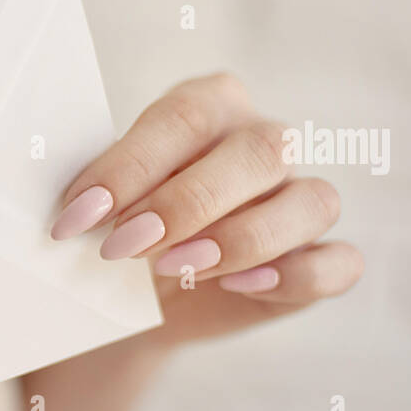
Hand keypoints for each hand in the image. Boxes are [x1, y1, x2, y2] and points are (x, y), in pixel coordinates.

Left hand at [52, 73, 362, 345]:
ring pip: (312, 202)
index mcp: (211, 107)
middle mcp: (267, 144)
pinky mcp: (322, 258)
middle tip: (122, 246)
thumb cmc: (119, 234)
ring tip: (175, 268)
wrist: (137, 303)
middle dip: (186, 203)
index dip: (131, 166)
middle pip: (260, 150)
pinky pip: (338, 261)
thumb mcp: (100, 207)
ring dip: (241, 239)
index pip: (185, 117)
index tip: (77, 216)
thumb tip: (71, 211)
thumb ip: (96, 195)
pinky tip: (237, 287)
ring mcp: (301, 199)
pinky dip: (293, 276)